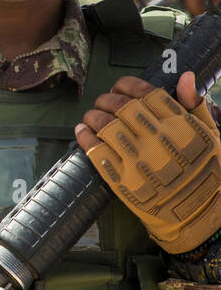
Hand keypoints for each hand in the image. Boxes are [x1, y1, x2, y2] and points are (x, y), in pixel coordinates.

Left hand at [76, 72, 220, 252]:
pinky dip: (84, 137)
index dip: (126, 85)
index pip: (145, 93)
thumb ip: (194, 105)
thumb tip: (183, 76)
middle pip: (120, 106)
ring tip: (91, 117)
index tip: (119, 87)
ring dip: (92, 116)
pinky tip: (82, 131)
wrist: (198, 213)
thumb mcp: (209, 134)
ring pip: (104, 126)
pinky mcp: (123, 179)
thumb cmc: (206, 171)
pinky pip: (96, 151)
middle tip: (102, 102)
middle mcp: (158, 139)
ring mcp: (139, 160)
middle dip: (106, 99)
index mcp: (179, 125)